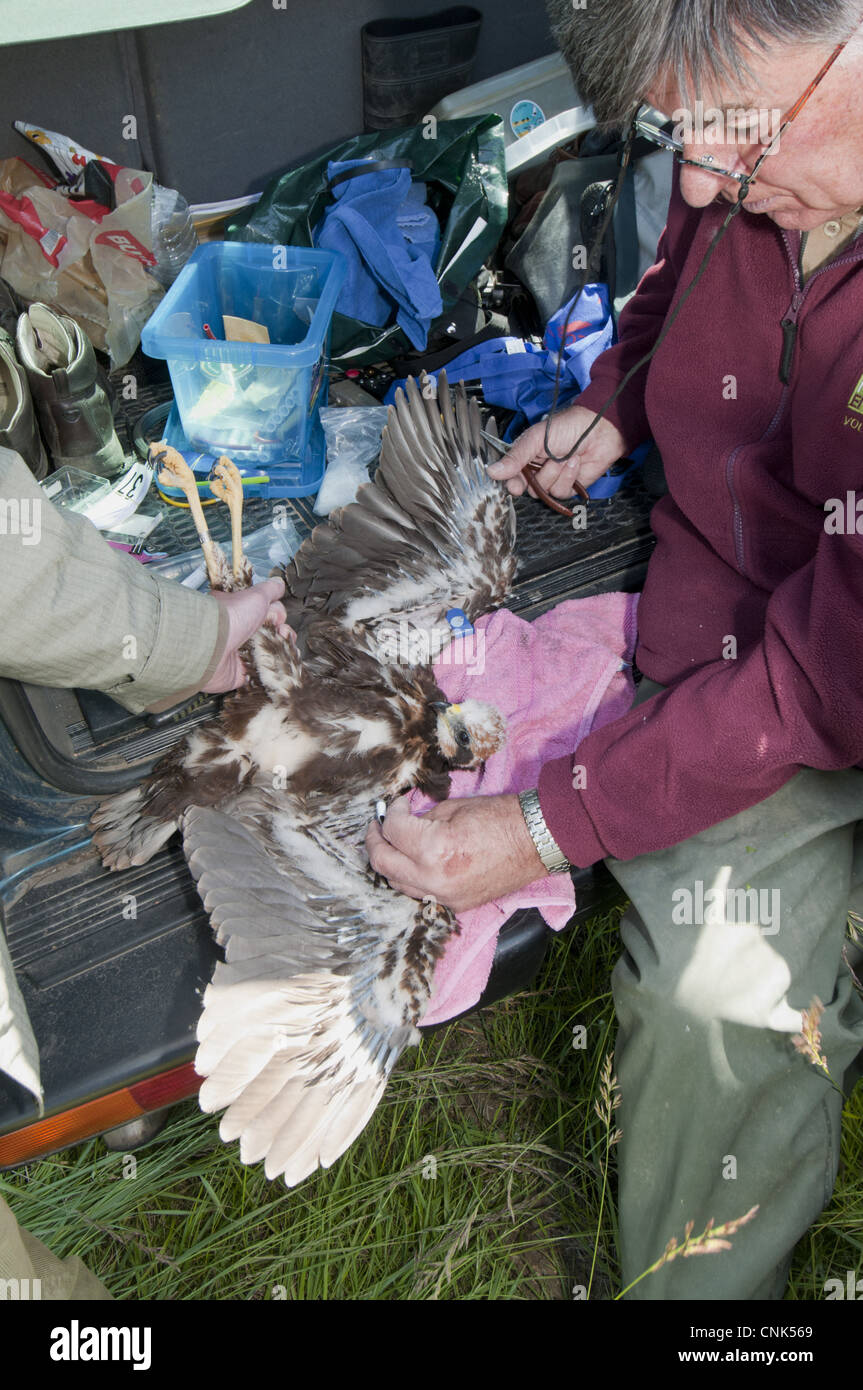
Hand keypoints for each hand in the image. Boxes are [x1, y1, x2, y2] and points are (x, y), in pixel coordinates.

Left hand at [202, 577, 292, 693]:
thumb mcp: (256, 595)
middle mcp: (238, 631)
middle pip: (268, 632)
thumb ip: (270, 590)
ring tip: (286, 647)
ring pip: (267, 652)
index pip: (263, 612)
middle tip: (282, 633)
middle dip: (282, 633)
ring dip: (281, 650)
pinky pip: (261, 672)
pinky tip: (282, 662)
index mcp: (239, 611)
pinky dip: (273, 668)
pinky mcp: (240, 672)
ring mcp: (239, 653)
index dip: (276, 615)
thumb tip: (279, 584)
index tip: (279, 618)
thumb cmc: (231, 617)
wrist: (212, 646)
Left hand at [365, 792, 546, 912]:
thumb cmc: (500, 818)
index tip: (397, 804)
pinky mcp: (455, 906)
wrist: (536, 842)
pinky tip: (412, 862)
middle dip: (375, 841)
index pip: (393, 831)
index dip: (390, 812)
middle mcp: (434, 879)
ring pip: (397, 884)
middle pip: (383, 863)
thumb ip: (423, 819)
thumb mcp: (454, 808)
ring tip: (391, 843)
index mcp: (433, 849)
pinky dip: (410, 877)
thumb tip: (404, 823)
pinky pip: (419, 894)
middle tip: (377, 825)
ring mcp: (444, 897)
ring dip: (389, 862)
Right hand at [487, 405, 626, 500]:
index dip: (512, 481)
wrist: (599, 430)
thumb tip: (492, 471)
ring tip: (566, 456)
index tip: (516, 482)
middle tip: (547, 461)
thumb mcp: (535, 439)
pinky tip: (575, 462)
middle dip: (538, 475)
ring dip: (556, 473)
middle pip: (526, 488)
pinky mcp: (569, 486)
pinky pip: (561, 492)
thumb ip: (515, 457)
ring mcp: (553, 478)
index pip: (510, 476)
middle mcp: (537, 469)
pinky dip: (569, 477)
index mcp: (525, 456)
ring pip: (544, 491)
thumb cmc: (568, 427)